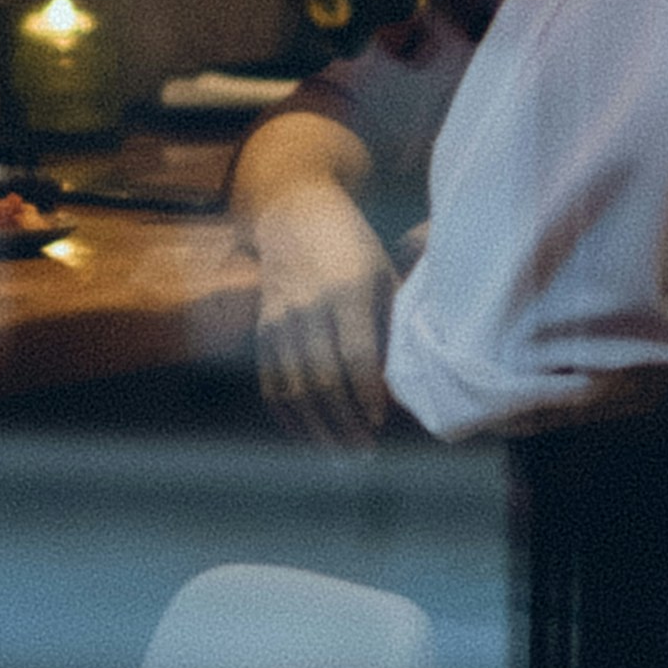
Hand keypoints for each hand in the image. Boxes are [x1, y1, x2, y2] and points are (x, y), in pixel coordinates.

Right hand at [252, 180, 395, 445]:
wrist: (292, 213)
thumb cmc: (351, 247)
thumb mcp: (381, 274)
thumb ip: (391, 324)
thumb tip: (405, 381)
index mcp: (345, 292)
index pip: (356, 357)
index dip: (368, 395)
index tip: (380, 422)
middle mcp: (308, 308)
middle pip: (323, 381)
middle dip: (344, 424)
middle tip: (364, 452)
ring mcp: (279, 320)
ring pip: (295, 389)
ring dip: (317, 428)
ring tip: (340, 453)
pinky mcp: (262, 329)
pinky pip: (270, 383)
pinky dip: (288, 416)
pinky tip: (306, 435)